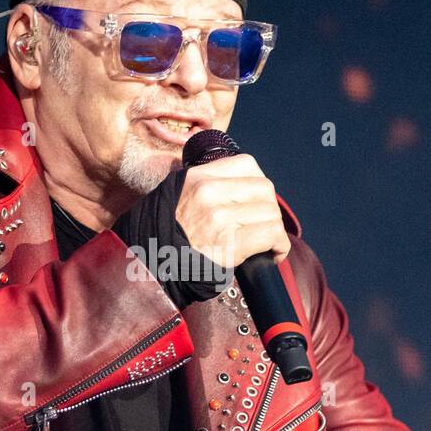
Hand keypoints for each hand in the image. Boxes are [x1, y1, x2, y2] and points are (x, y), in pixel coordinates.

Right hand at [175, 153, 290, 267]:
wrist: (151, 265)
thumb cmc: (166, 237)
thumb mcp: (177, 197)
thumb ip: (204, 186)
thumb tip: (241, 187)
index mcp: (196, 177)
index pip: (247, 164)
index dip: (259, 183)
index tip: (257, 201)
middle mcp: (207, 192)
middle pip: (264, 188)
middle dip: (270, 209)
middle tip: (263, 225)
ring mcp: (218, 217)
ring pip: (271, 212)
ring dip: (275, 229)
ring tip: (267, 242)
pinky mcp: (229, 243)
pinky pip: (271, 234)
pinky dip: (279, 246)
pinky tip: (274, 254)